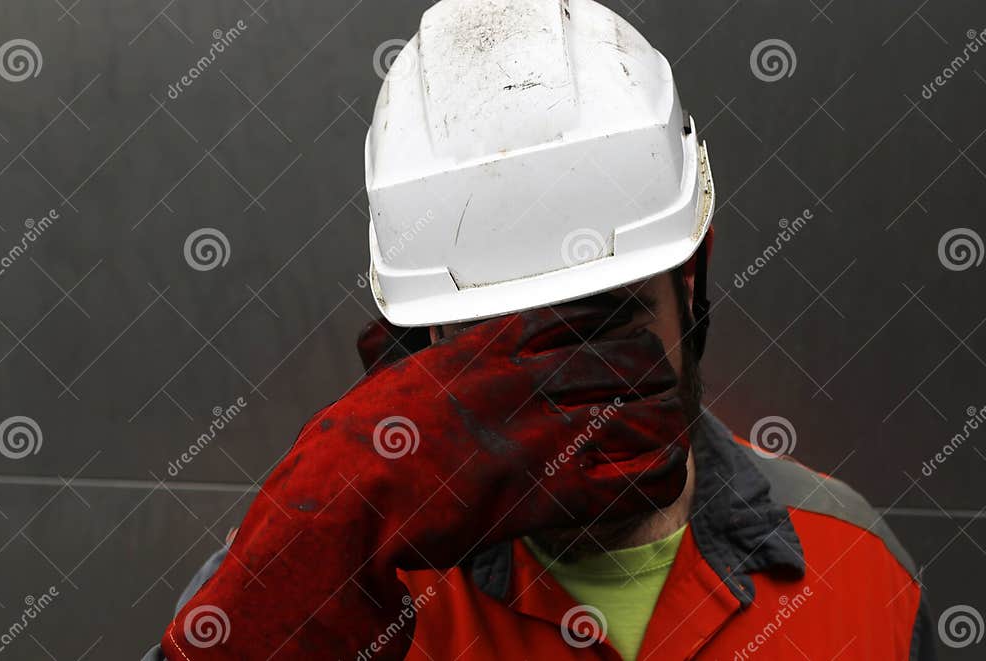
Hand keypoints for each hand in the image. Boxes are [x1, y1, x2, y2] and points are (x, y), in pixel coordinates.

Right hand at [163, 299, 688, 659]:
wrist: (344, 499)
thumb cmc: (351, 445)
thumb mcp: (382, 379)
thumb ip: (403, 356)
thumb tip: (381, 345)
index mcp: (485, 351)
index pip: (572, 315)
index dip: (611, 316)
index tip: (625, 320)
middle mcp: (525, 382)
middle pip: (623, 355)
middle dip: (648, 365)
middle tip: (654, 377)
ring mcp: (543, 435)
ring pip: (642, 410)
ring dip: (662, 417)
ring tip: (667, 423)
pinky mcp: (551, 493)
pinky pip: (634, 482)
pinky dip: (659, 478)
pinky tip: (662, 475)